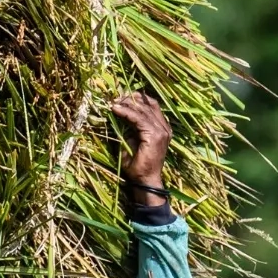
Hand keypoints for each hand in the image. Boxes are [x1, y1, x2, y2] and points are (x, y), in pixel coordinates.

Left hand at [111, 91, 170, 206]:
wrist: (144, 181)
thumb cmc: (137, 165)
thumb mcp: (130, 140)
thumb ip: (128, 127)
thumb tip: (117, 112)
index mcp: (162, 127)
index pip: (151, 105)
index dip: (136, 98)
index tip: (120, 97)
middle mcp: (164, 127)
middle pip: (148, 104)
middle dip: (130, 98)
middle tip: (114, 98)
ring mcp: (162, 131)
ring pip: (143, 109)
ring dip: (126, 104)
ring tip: (113, 103)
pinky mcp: (156, 135)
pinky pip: (139, 119)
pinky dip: (126, 112)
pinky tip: (115, 109)